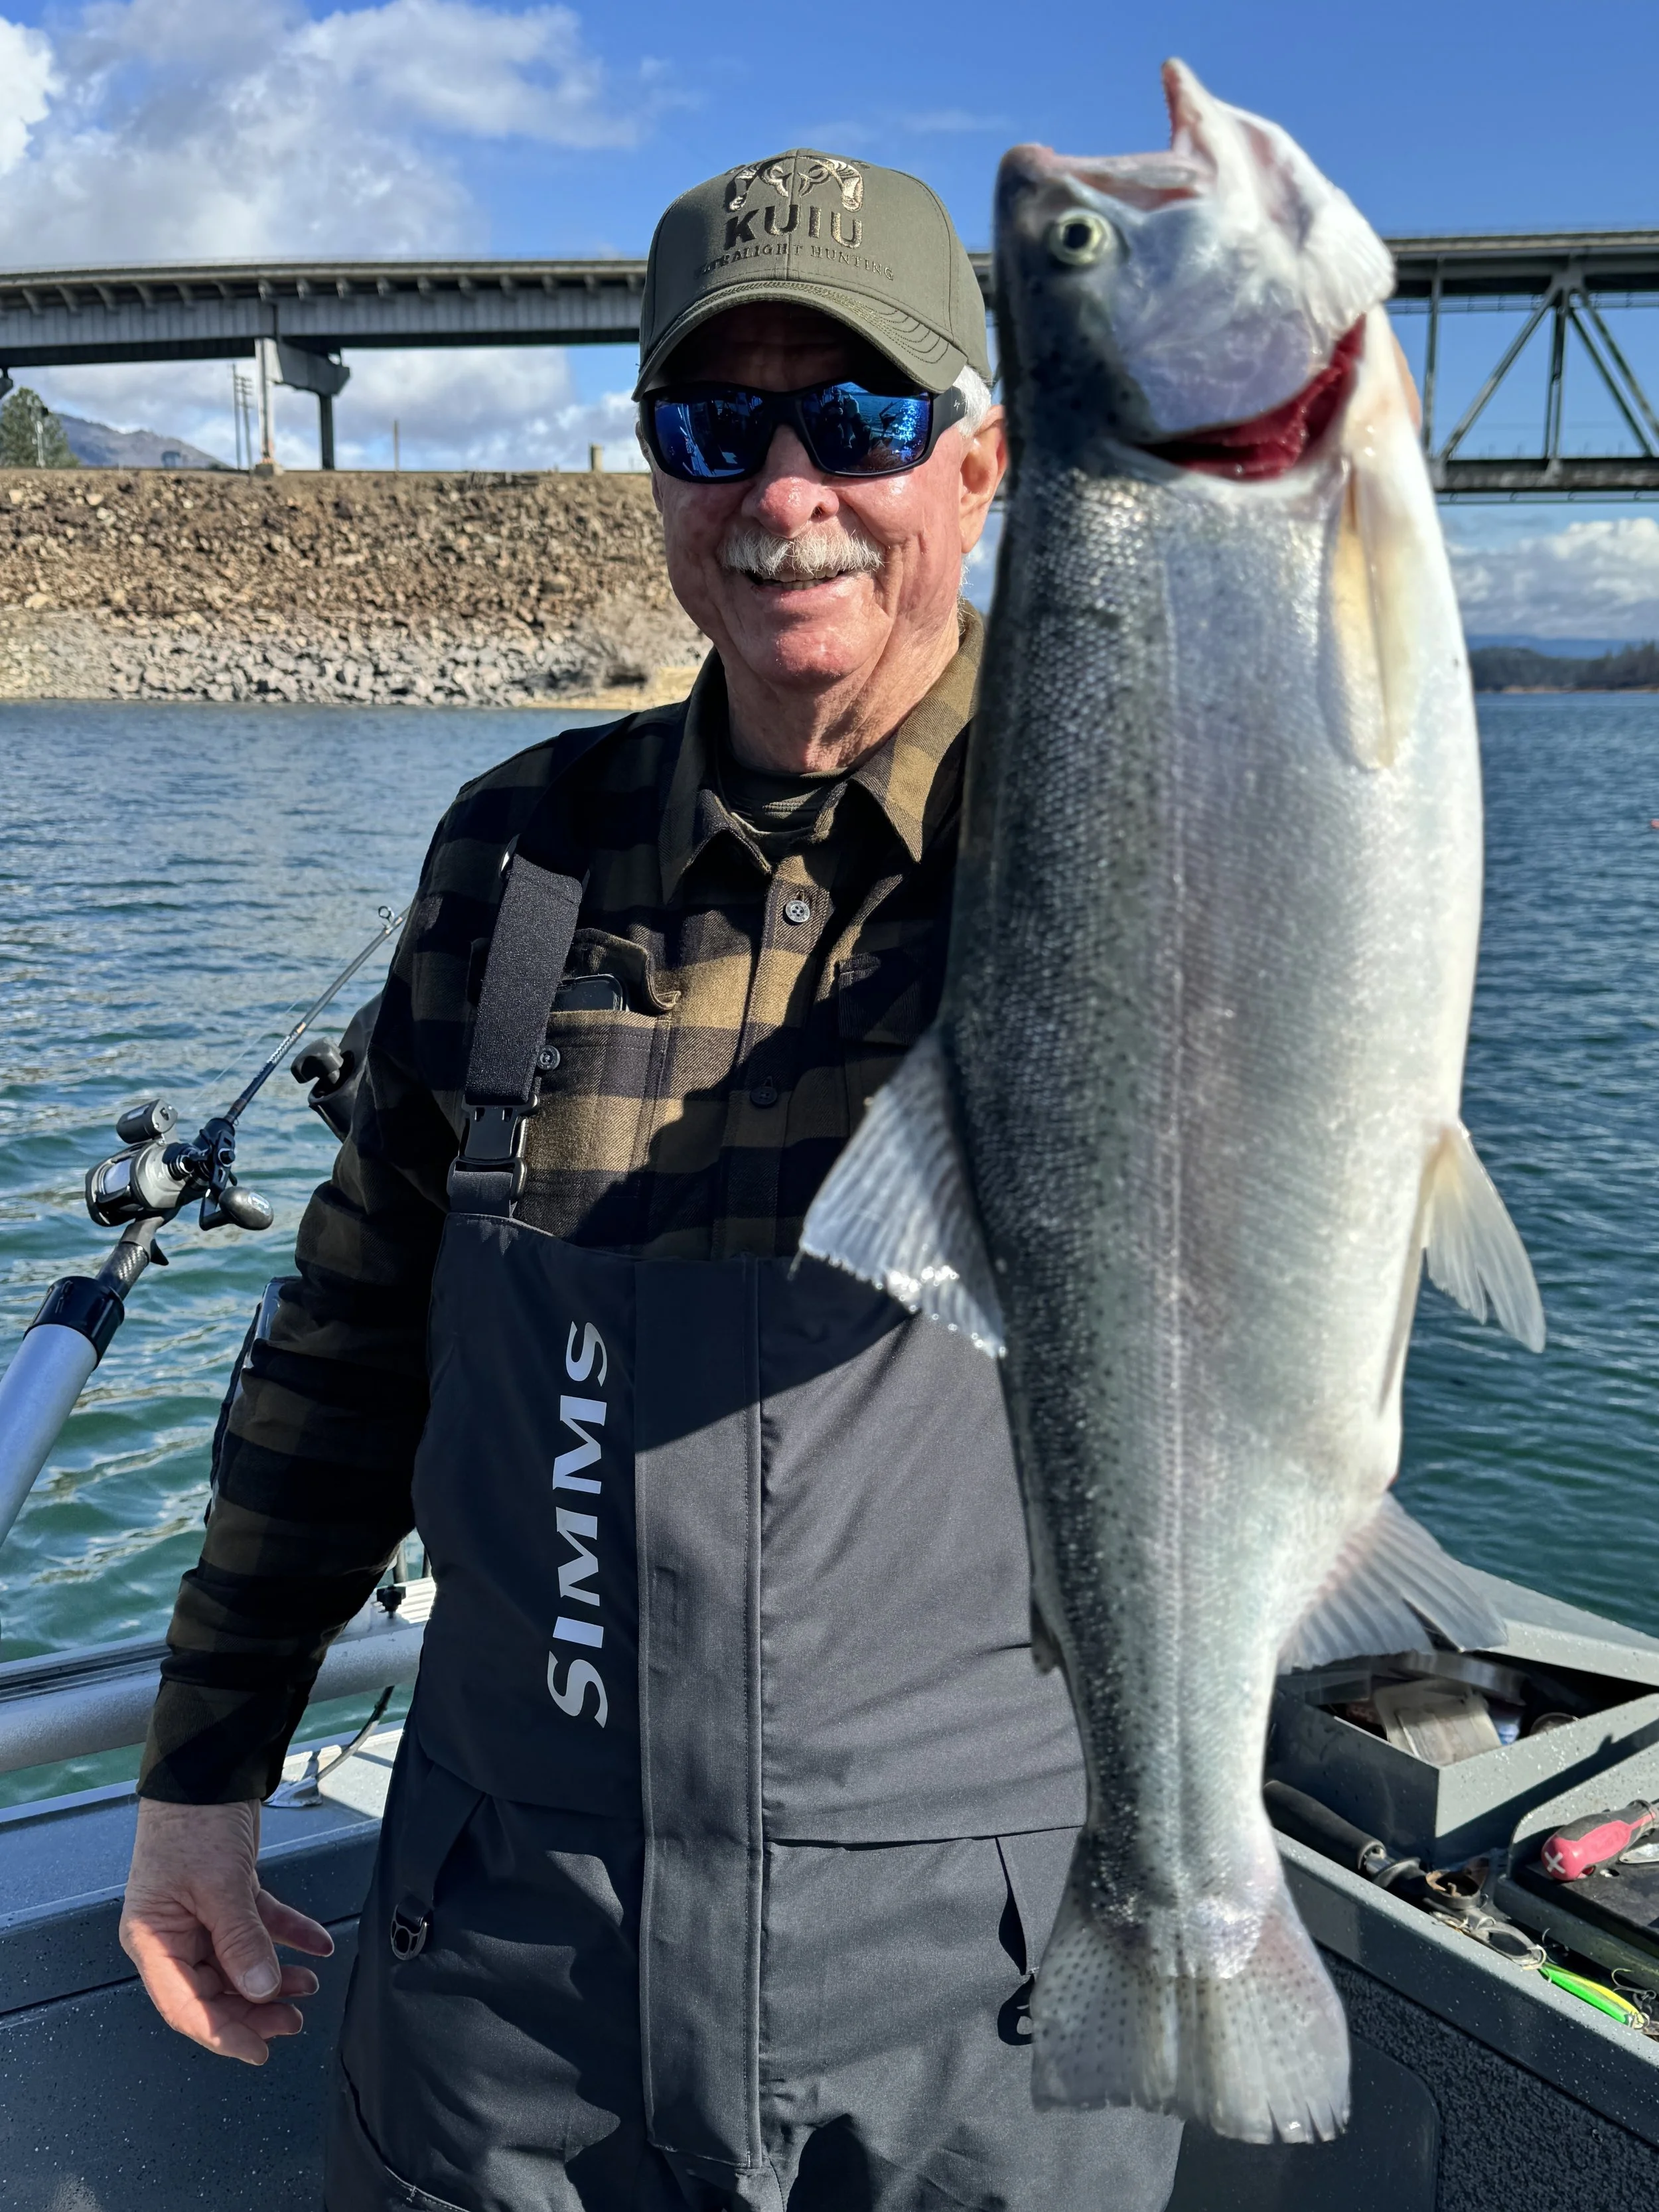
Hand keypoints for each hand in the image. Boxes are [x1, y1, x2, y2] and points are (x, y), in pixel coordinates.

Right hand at [120, 1798, 334, 2064]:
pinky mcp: (228, 1893)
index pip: (186, 2006)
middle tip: (293, 2020)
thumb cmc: (193, 1822)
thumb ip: (240, 1939)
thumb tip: (260, 1988)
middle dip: (254, 2009)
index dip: (223, 2033)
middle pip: (214, 1989)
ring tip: (308, 1986)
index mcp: (154, 1939)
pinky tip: (315, 1945)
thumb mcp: (218, 1884)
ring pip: (239, 1962)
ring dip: (274, 1976)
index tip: (258, 2050)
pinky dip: (287, 1935)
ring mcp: (201, 1915)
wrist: (208, 1767)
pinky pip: (259, 1926)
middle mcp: (174, 1933)